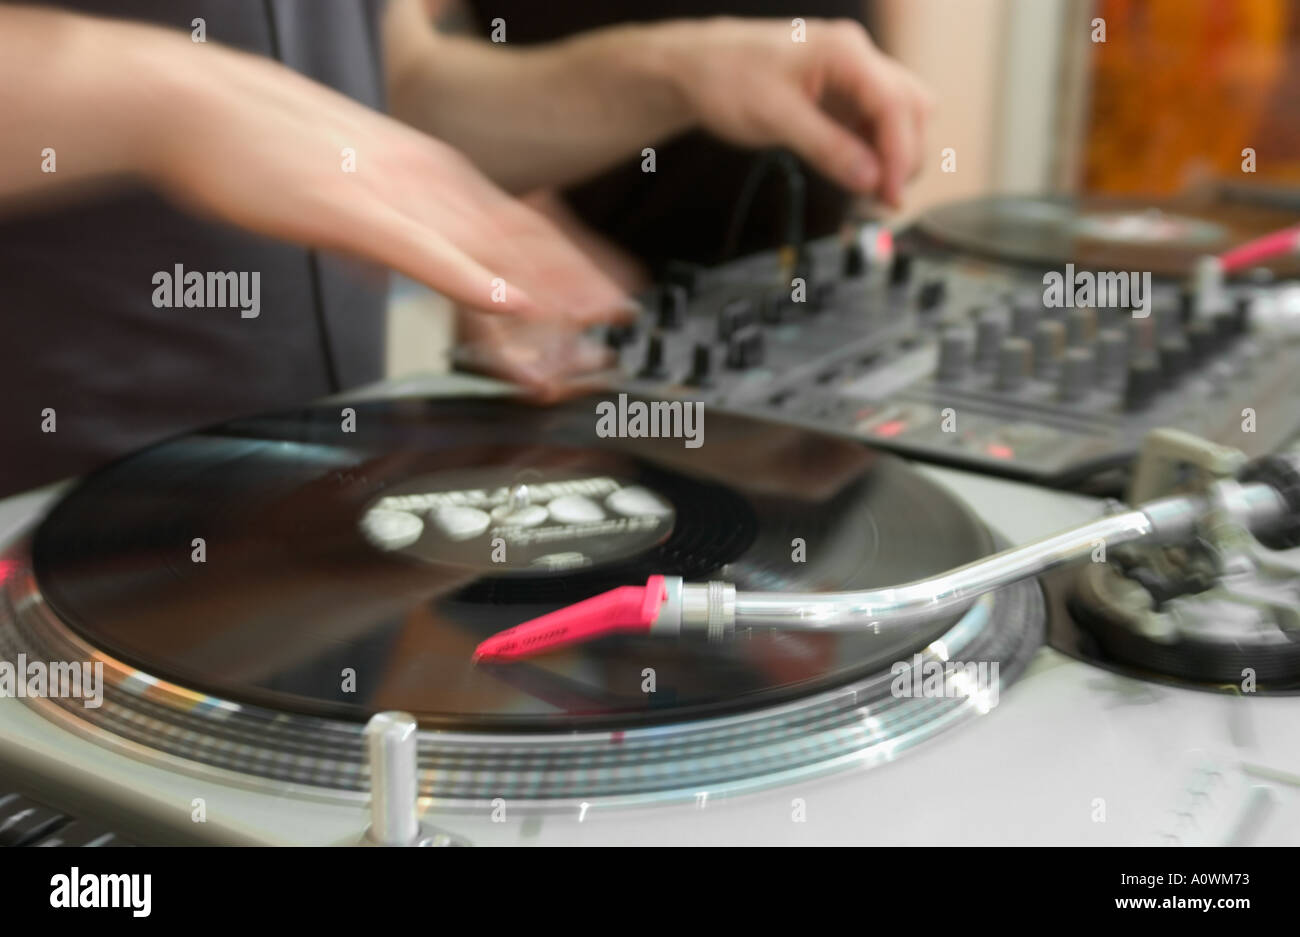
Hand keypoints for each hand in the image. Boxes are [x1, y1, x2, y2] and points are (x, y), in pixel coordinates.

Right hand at [134, 30, 629, 324]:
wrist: (196, 104)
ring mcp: (394, 192)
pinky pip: (423, 251)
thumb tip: (407, 265)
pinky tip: (506, 302)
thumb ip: (388, 228)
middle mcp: (425, 179)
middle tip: (624, 313)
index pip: (513, 222)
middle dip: (576, 278)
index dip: (565, 258)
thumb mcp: (347, 193)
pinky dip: (470, 279)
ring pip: (487, 247)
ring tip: (595, 319)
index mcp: (426, 175)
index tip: (605, 287)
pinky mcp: (354, 209)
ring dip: (545, 288)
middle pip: (518, 235)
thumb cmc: (262, 145)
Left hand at [655, 17, 932, 207]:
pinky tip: (859, 178)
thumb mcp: (775, 118)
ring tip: (871, 194)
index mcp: (844, 51)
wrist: (697, 68)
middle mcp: (855, 59)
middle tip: (883, 199)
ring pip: (897, 118)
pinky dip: (873, 154)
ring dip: (892, 156)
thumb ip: (826, 148)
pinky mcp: (840, 97)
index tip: (889, 192)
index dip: (900, 153)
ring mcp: (850, 78)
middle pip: (910, 108)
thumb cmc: (726, 77)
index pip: (896, 104)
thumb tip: (869, 179)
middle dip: (904, 155)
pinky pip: (872, 125)